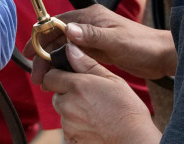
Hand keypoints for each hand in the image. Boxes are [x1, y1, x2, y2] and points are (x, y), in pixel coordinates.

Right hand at [27, 5, 175, 82]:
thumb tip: (68, 29)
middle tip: (36, 73)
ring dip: (52, 60)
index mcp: (91, 16)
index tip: (30, 51)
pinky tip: (59, 75)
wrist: (161, 55)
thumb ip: (92, 35)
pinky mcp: (97, 49)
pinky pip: (75, 55)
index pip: (58, 22)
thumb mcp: (116, 40)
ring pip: (64, 47)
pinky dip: (64, 64)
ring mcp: (93, 37)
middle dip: (44, 53)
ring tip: (44, 79)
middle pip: (58, 36)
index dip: (42, 36)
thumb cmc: (142, 44)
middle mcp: (89, 24)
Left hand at [40, 44, 160, 143]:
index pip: (50, 77)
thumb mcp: (112, 80)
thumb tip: (70, 48)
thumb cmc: (127, 109)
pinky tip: (93, 125)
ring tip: (94, 112)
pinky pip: (68, 128)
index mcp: (77, 86)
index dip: (58, 76)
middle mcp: (68, 105)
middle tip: (87, 97)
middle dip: (67, 94)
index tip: (68, 78)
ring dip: (72, 110)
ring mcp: (68, 125)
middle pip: (56, 95)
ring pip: (63, 112)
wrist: (134, 139)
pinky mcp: (70, 139)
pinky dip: (76, 126)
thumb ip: (87, 64)